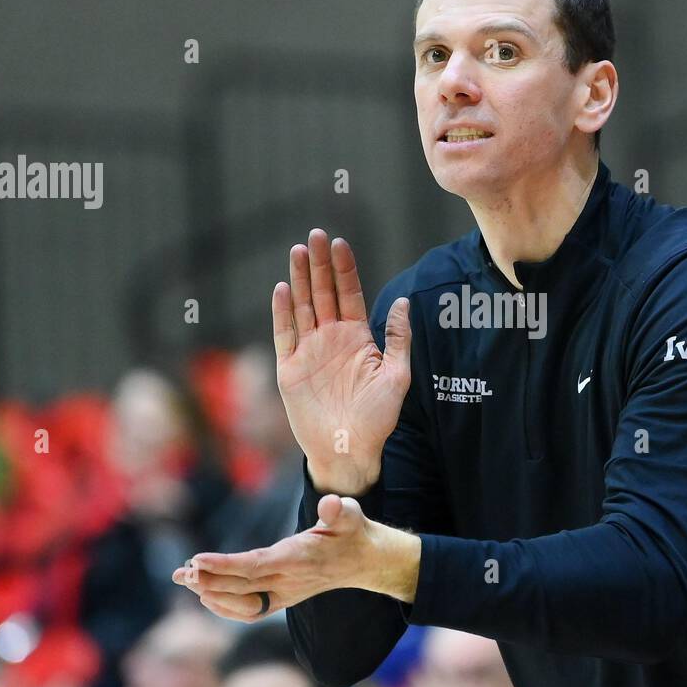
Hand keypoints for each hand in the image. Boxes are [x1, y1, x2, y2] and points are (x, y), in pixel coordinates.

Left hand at [171, 494, 420, 618]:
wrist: (366, 561)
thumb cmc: (353, 532)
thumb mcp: (351, 515)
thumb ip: (340, 511)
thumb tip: (331, 504)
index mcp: (299, 559)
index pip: (256, 565)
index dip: (225, 566)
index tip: (198, 561)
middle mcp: (290, 581)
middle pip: (243, 586)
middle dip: (210, 581)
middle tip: (181, 573)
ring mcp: (285, 593)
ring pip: (242, 601)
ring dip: (212, 593)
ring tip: (183, 580)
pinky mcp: (283, 597)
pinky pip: (249, 609)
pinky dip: (225, 606)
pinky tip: (205, 595)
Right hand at [274, 229, 410, 494]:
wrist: (350, 451)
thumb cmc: (378, 419)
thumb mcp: (397, 376)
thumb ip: (398, 338)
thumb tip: (403, 301)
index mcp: (357, 337)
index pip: (348, 294)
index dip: (344, 269)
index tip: (340, 243)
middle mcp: (331, 339)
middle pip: (323, 293)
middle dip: (319, 264)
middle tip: (316, 234)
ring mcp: (308, 352)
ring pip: (303, 307)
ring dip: (300, 279)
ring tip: (298, 250)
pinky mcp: (290, 369)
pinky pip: (285, 335)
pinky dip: (283, 312)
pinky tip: (283, 289)